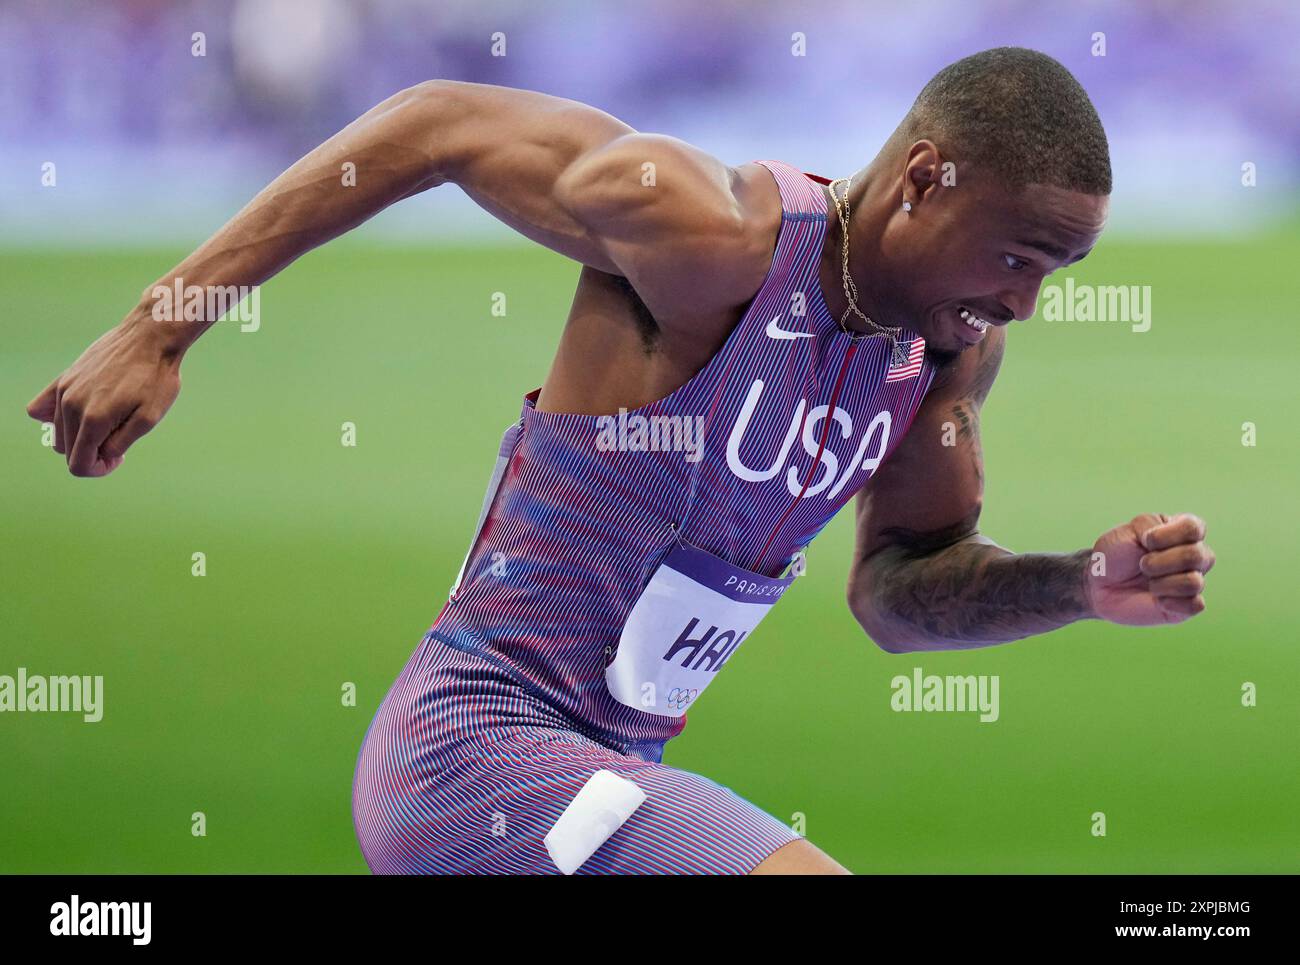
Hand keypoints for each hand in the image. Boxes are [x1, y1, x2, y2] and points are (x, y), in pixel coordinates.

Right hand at [25, 320, 181, 476]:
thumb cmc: (156, 378)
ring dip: (80, 436)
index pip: (79, 465)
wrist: (151, 337)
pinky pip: (41, 408)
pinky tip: (82, 412)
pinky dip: (57, 418)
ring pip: (58, 432)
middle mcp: (71, 405)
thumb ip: (120, 443)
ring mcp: (64, 390)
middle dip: (91, 453)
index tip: (118, 457)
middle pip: (67, 450)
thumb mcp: (149, 419)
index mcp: (93, 419)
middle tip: (118, 437)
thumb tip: (100, 455)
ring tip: (109, 422)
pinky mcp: (63, 378)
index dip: (98, 469)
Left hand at [1085, 513, 1214, 625]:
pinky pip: (1195, 605)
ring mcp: (1192, 580)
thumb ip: (1154, 526)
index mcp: (1182, 531)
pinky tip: (1157, 600)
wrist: (1099, 586)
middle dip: (1161, 561)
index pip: (1194, 527)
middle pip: (1197, 555)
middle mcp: (1193, 555)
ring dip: (1162, 583)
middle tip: (1142, 564)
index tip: (1146, 540)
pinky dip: (1171, 602)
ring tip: (1148, 582)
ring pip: (1195, 582)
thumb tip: (1175, 544)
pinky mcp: (1187, 606)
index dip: (1170, 535)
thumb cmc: (1116, 554)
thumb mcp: (1128, 531)